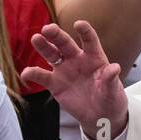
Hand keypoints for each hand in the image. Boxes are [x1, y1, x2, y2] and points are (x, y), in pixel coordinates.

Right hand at [23, 21, 128, 139]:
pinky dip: (33, 74)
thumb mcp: (113, 91)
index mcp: (94, 57)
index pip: (89, 40)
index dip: (85, 31)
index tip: (79, 24)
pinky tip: (26, 73)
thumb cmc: (110, 98)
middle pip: (65, 43)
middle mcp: (77, 59)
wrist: (100, 115)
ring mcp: (64, 70)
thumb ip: (110, 79)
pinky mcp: (55, 84)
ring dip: (43, 46)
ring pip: (51, 54)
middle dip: (56, 35)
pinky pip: (42, 76)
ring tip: (36, 39)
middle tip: (48, 28)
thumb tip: (114, 68)